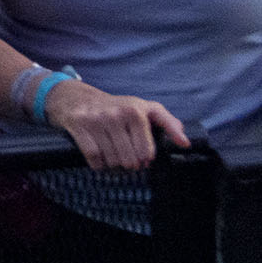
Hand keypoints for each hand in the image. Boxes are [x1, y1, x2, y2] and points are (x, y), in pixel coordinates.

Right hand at [45, 80, 187, 172]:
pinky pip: (93, 159)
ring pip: (111, 161)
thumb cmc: (116, 106)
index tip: (143, 158)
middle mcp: (115, 113)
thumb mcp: (144, 108)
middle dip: (129, 164)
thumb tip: (185, 142)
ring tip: (114, 158)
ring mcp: (95, 119)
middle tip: (126, 157)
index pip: (147, 152)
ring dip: (114, 166)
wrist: (76, 96)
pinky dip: (98, 165)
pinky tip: (100, 158)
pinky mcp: (78, 126)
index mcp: (135, 110)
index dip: (146, 160)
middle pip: (129, 160)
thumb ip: (167, 123)